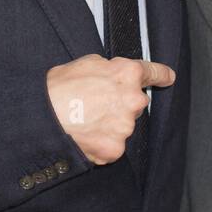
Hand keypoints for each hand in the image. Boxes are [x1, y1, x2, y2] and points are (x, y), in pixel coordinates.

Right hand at [46, 55, 176, 163]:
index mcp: (128, 74)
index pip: (153, 73)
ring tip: (85, 120)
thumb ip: (110, 68)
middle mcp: (133, 100)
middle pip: (135, 103)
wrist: (42, 117)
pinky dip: (101, 143)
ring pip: (124, 126)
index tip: (168, 78)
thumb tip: (115, 75)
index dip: (161, 75)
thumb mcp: (87, 63)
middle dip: (120, 104)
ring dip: (110, 125)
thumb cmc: (60, 87)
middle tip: (94, 104)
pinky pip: (113, 145)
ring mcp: (125, 127)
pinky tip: (85, 135)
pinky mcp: (115, 149)